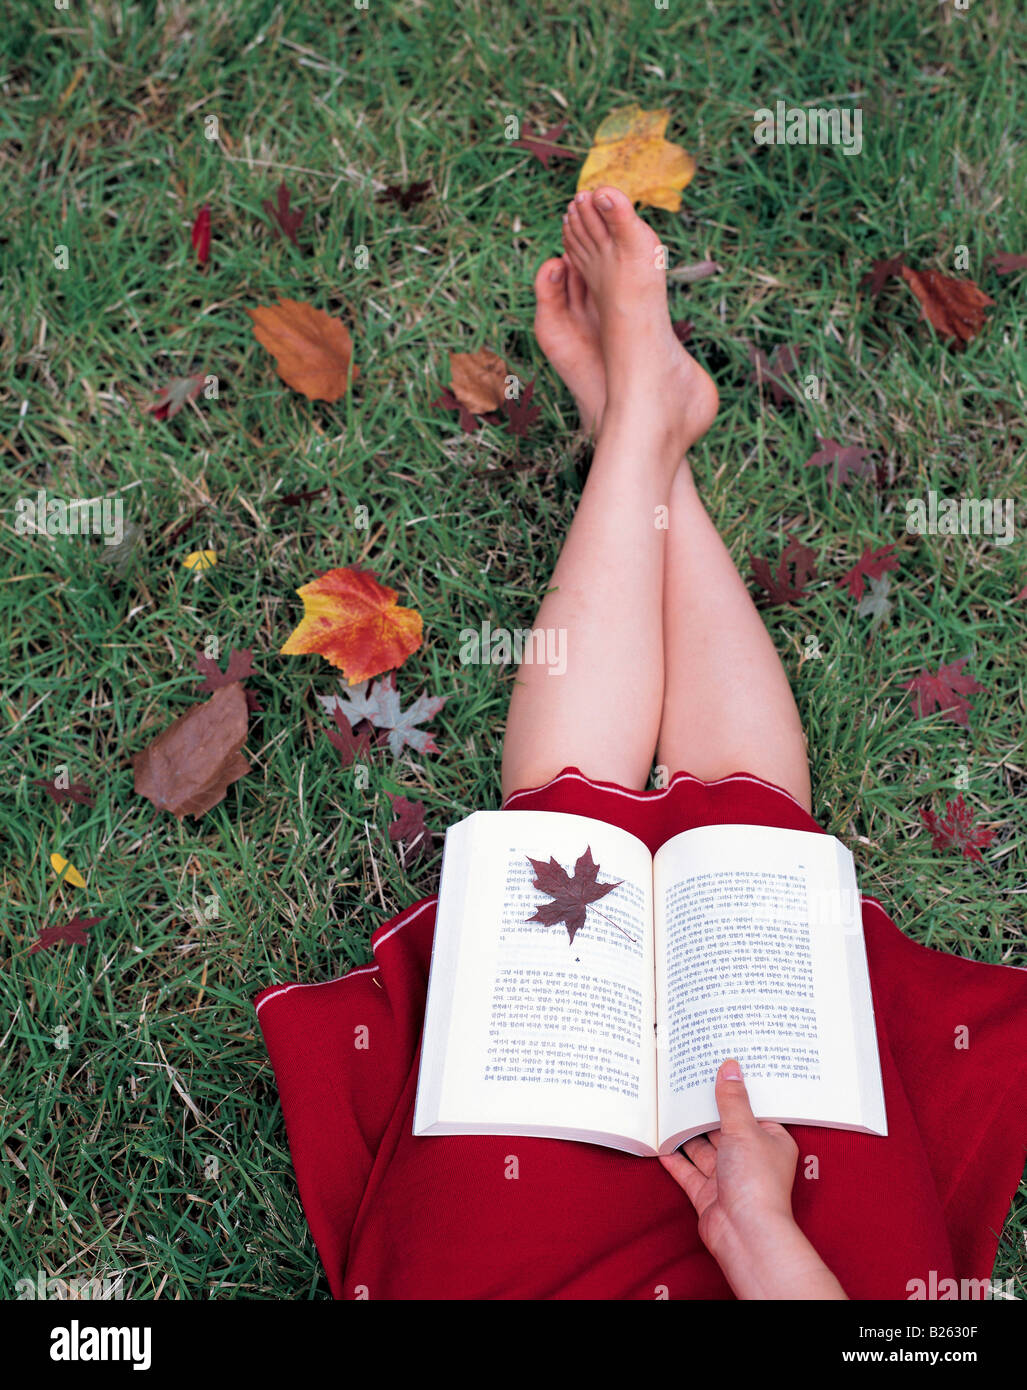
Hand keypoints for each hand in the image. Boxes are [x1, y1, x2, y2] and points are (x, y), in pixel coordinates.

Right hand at [659, 1058, 846, 1298]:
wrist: (745, 1235)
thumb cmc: (756, 1183)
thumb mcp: (743, 1130)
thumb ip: (732, 1100)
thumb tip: (730, 1067)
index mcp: (771, 1141)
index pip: (753, 1110)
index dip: (736, 1092)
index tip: (719, 1070)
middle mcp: (751, 1159)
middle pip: (724, 1129)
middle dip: (705, 1112)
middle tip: (685, 1084)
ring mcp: (728, 1178)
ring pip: (704, 1150)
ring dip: (687, 1134)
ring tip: (668, 1108)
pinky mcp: (708, 1195)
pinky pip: (689, 1172)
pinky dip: (675, 1160)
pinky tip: (661, 1144)